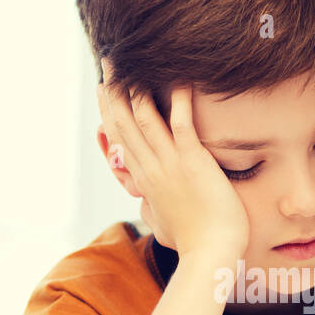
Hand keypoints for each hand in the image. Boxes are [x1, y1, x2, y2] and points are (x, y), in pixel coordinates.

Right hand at [96, 61, 249, 263]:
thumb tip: (148, 208)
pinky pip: (181, 123)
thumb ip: (154, 210)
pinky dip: (179, 99)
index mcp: (144, 181)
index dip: (110, 112)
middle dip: (114, 89)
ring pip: (143, 117)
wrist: (210, 255)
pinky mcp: (192, 161)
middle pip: (123, 122)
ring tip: (130, 59)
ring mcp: (169, 163)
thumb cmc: (194, 244)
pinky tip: (178, 77)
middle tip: (109, 61)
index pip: (120, 139)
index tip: (104, 91)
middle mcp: (150, 168)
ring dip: (135, 86)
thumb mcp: (164, 224)